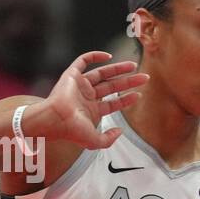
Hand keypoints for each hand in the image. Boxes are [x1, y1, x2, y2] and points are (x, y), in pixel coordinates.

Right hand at [27, 52, 149, 150]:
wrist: (55, 119)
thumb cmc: (72, 131)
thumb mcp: (94, 142)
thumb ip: (108, 140)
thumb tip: (120, 131)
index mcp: (91, 111)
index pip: (113, 103)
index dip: (126, 99)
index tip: (139, 94)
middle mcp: (86, 97)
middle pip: (112, 87)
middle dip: (128, 82)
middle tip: (145, 77)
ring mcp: (79, 85)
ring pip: (102, 73)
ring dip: (118, 69)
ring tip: (133, 66)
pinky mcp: (71, 75)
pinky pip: (83, 61)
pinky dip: (94, 56)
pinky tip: (108, 56)